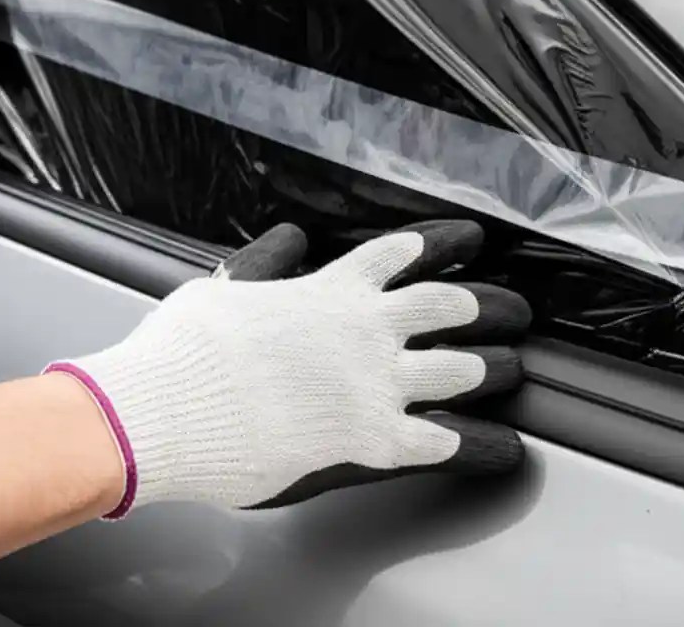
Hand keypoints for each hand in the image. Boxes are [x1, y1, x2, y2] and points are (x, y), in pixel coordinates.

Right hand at [48, 220, 531, 515]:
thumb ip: (266, 263)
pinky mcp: (374, 438)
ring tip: (514, 369)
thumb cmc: (186, 349)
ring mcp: (377, 383)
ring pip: (463, 368)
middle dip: (492, 305)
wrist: (167, 407)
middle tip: (515, 309)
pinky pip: (445, 441)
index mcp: (333, 288)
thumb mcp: (225, 287)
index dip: (445, 242)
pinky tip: (503, 447)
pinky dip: (479, 445)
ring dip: (495, 368)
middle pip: (453, 305)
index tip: (472, 238)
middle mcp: (367, 328)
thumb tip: (288, 235)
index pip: (404, 253)